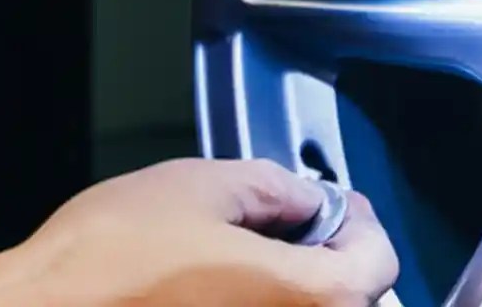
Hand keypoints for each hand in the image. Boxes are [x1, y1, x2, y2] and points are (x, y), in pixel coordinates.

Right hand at [15, 159, 399, 305]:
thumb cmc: (102, 264)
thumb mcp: (203, 186)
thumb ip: (277, 187)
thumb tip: (307, 200)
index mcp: (306, 301)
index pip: (379, 262)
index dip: (359, 222)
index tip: (335, 207)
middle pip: (350, 298)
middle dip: (327, 257)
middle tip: (289, 228)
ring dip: (293, 286)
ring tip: (241, 258)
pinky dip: (257, 306)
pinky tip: (215, 291)